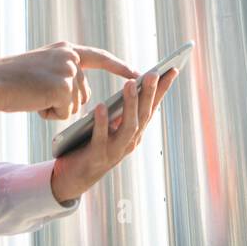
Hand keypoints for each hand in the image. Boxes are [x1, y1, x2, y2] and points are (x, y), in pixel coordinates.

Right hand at [0, 41, 137, 118]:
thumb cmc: (11, 80)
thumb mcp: (42, 69)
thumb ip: (64, 74)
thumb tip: (80, 96)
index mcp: (66, 50)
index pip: (99, 56)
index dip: (118, 66)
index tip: (138, 73)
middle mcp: (70, 57)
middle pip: (83, 93)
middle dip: (63, 102)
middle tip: (37, 95)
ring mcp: (68, 71)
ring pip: (74, 106)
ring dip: (55, 109)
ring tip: (34, 97)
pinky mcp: (63, 88)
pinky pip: (66, 114)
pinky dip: (50, 115)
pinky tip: (35, 104)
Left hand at [50, 67, 179, 202]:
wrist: (75, 176)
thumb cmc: (93, 144)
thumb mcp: (112, 125)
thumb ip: (122, 110)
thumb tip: (132, 83)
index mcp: (136, 131)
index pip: (152, 106)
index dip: (163, 89)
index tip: (172, 69)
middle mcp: (130, 141)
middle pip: (144, 115)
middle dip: (149, 93)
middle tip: (153, 73)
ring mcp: (115, 150)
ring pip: (128, 126)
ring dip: (131, 104)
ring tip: (129, 83)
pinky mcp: (97, 156)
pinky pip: (101, 137)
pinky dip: (102, 122)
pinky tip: (100, 106)